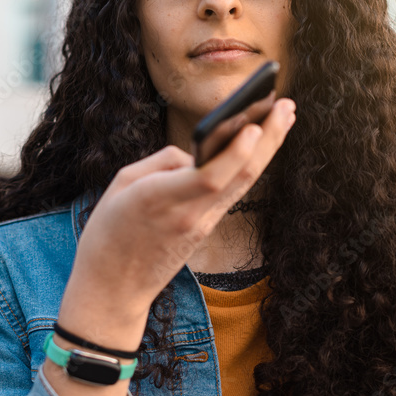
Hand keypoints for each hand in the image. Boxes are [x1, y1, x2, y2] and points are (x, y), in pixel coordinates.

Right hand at [71, 96, 296, 315]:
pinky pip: (233, 191)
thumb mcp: (121, 184)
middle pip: (240, 175)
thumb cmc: (108, 232)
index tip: (255, 124)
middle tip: (286, 105)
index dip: (236, 151)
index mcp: (159, 199)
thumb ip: (162, 162)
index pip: (209, 177)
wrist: (113, 290)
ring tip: (284, 118)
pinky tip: (261, 145)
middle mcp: (189, 214)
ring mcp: (202, 225)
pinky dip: (249, 164)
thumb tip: (195, 152)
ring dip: (268, 148)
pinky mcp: (206, 230)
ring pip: (244, 182)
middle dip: (268, 138)